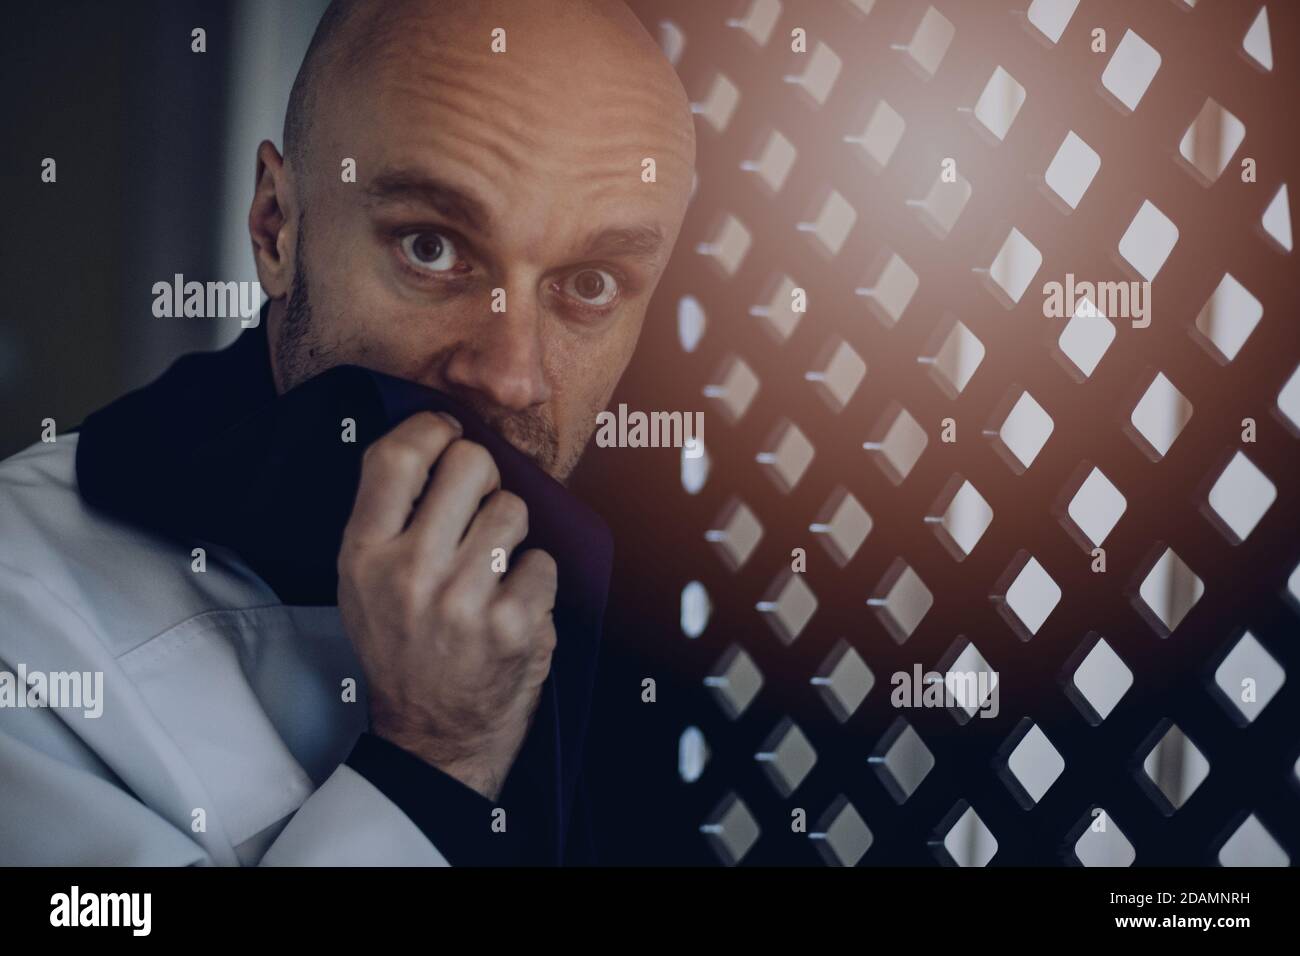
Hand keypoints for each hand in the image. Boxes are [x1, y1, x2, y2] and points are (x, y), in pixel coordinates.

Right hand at [337, 411, 557, 800]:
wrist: (433, 735)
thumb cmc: (403, 647)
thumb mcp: (362, 582)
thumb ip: (386, 515)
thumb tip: (434, 439)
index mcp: (363, 555)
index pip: (396, 456)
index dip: (431, 429)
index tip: (448, 433)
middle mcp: (409, 573)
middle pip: (469, 464)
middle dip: (483, 477)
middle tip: (479, 506)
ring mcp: (463, 600)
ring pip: (514, 509)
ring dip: (512, 533)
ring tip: (492, 568)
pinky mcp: (512, 625)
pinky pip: (543, 560)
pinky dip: (535, 580)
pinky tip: (511, 605)